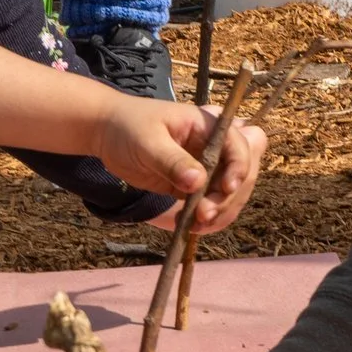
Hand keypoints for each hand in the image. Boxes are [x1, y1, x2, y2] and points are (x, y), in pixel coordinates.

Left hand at [93, 100, 268, 233]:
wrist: (108, 134)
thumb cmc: (127, 127)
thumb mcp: (147, 141)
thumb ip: (172, 161)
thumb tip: (198, 182)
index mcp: (208, 126)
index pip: (240, 144)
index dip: (240, 167)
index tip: (226, 188)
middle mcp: (214, 146)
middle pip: (244, 172)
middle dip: (229, 196)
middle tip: (204, 213)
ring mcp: (207, 167)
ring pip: (232, 193)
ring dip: (221, 211)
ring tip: (195, 225)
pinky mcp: (195, 186)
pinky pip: (212, 204)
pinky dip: (208, 218)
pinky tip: (190, 226)